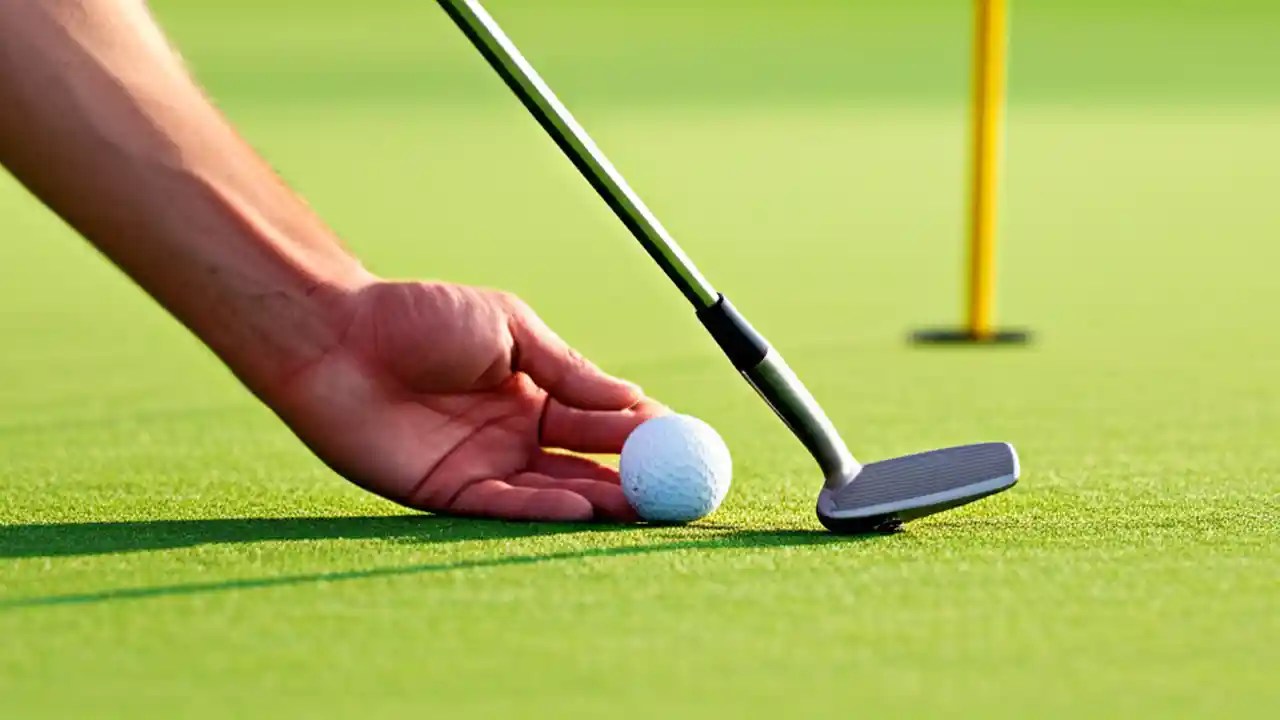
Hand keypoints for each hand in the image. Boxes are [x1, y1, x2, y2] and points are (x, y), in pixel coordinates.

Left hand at [266, 280, 663, 521]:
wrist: (338, 336)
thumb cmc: (420, 318)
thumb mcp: (510, 330)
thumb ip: (569, 371)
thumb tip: (634, 401)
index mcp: (532, 392)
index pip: (599, 421)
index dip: (643, 434)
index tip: (686, 442)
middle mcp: (513, 436)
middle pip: (585, 465)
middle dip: (634, 478)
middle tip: (680, 488)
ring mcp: (482, 467)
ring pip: (553, 491)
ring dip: (601, 501)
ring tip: (648, 506)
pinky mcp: (446, 494)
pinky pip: (504, 507)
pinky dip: (545, 509)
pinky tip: (585, 507)